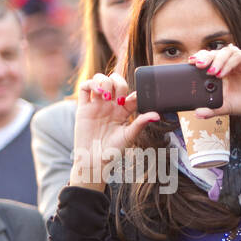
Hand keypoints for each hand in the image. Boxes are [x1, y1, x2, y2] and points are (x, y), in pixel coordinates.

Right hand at [71, 71, 161, 188]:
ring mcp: (97, 105)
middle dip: (118, 83)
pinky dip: (91, 83)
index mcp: (124, 112)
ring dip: (104, 81)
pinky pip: (85, 88)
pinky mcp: (83, 107)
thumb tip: (157, 115)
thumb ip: (140, 123)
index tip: (132, 100)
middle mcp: (111, 106)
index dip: (133, 92)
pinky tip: (97, 92)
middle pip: (116, 82)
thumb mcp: (129, 136)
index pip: (131, 94)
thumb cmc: (113, 151)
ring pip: (100, 80)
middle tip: (118, 98)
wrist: (93, 159)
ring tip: (106, 95)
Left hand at [185, 44, 240, 120]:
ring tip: (212, 72)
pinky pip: (238, 56)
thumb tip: (198, 113)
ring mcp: (240, 61)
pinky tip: (224, 73)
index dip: (198, 59)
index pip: (207, 59)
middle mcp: (229, 63)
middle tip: (197, 65)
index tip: (189, 64)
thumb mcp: (226, 107)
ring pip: (225, 51)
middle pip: (213, 52)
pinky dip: (229, 63)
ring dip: (217, 60)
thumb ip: (212, 109)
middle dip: (204, 57)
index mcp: (220, 71)